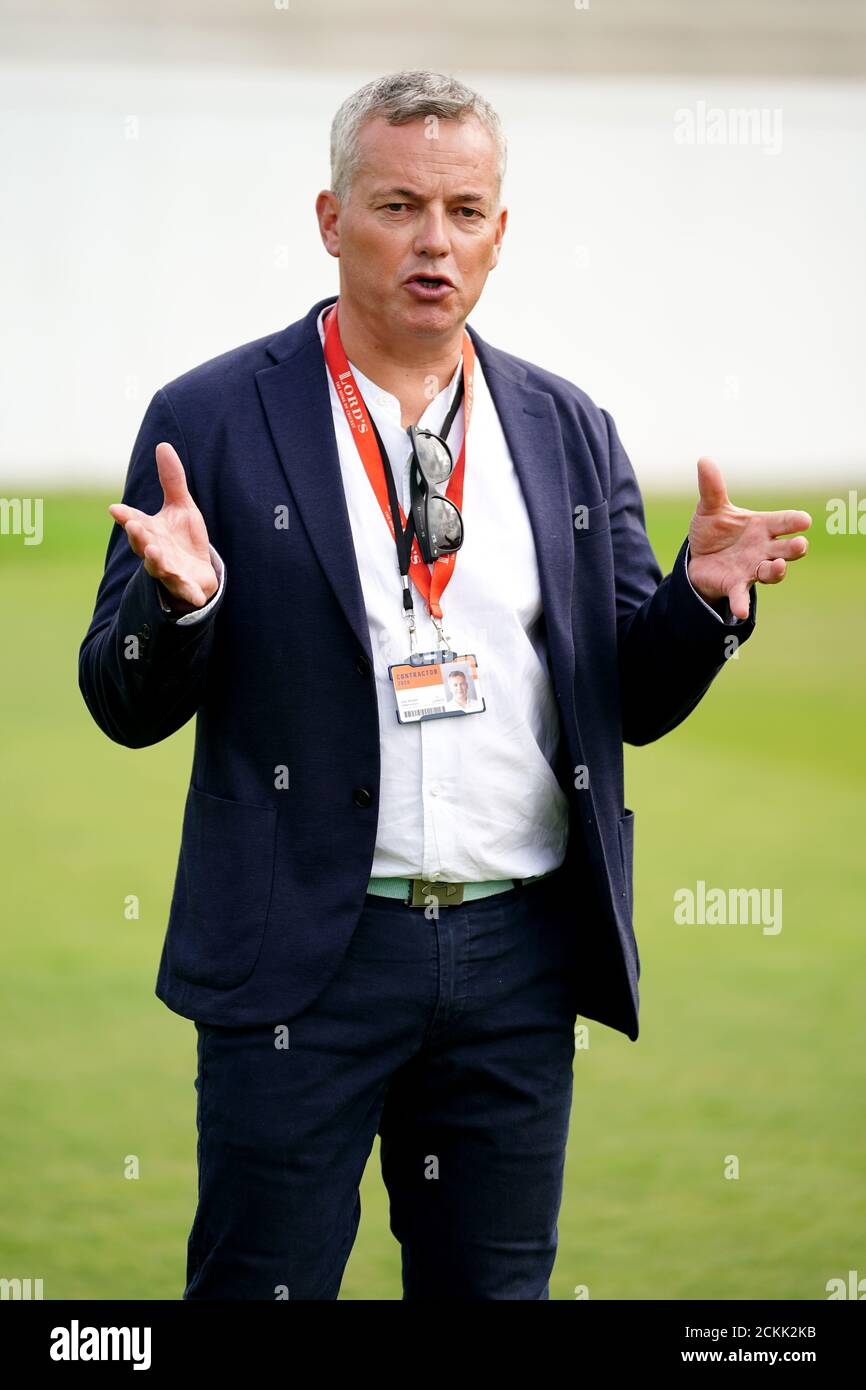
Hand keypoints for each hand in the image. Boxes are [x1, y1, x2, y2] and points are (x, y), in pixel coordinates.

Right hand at [108, 442, 217, 609]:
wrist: (198, 571)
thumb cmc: (183, 539)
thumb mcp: (181, 506)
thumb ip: (172, 480)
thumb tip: (162, 445)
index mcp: (151, 532)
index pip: (135, 522)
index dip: (126, 516)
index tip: (115, 509)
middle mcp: (155, 552)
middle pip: (143, 544)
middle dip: (139, 536)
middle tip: (134, 526)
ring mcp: (169, 570)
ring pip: (159, 567)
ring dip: (155, 561)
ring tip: (153, 552)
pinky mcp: (186, 587)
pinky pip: (186, 591)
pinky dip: (189, 593)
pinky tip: (196, 596)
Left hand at [687, 458, 810, 619]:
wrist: (698, 557)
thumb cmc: (714, 531)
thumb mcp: (710, 508)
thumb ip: (712, 488)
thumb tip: (703, 460)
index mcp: (762, 526)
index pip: (783, 522)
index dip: (794, 521)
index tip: (803, 520)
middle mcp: (763, 548)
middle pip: (786, 549)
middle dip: (795, 547)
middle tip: (801, 545)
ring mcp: (752, 568)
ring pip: (772, 572)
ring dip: (777, 571)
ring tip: (777, 567)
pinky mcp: (736, 585)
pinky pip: (741, 596)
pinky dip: (742, 604)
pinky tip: (740, 612)